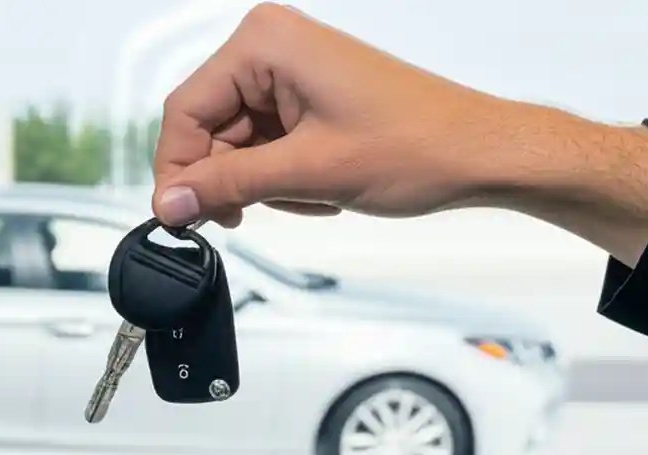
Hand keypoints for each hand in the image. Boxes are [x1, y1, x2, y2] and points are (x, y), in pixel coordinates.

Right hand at [151, 3, 647, 266]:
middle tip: (244, 217)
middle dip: (225, 180)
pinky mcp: (304, 98)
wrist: (478, 154)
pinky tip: (317, 190)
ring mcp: (288, 73)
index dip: (177, 171)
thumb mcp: (308, 174)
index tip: (176, 217)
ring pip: (233, 144)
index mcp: (266, 43)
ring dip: (259, 184)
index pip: (186, 110)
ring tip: (309, 195)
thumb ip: (227, 186)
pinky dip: (279, 179)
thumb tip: (170, 205)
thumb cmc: (418, 145)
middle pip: (206, 128)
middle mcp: (272, 48)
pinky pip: (261, 146)